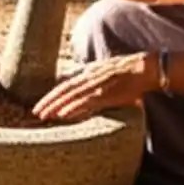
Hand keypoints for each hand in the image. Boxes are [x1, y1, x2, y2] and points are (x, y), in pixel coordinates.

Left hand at [32, 52, 157, 120]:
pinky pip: (86, 101)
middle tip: (36, 112)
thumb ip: (95, 86)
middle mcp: (91, 77)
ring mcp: (98, 84)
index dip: (52, 95)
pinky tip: (63, 114)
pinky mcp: (107, 92)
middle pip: (64, 89)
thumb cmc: (131, 76)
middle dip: (49, 101)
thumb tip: (83, 102)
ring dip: (56, 105)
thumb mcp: (108, 76)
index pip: (66, 85)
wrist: (147, 68)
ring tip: (44, 115)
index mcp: (90, 73)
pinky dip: (73, 107)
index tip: (40, 106)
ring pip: (72, 95)